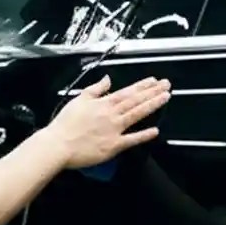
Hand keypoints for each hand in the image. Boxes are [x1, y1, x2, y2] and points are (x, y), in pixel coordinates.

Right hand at [44, 75, 170, 169]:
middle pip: (136, 101)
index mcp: (103, 103)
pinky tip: (156, 130)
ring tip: (165, 98)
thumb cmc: (66, 123)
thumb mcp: (79, 99)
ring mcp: (114, 130)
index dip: (143, 85)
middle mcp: (112, 114)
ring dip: (152, 105)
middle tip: (167, 85)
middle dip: (153, 92)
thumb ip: (95, 89)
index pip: (127, 92)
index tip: (155, 80)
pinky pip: (131, 140)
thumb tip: (108, 79)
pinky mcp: (113, 146)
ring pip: (137, 115)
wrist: (58, 144)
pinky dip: (144, 135)